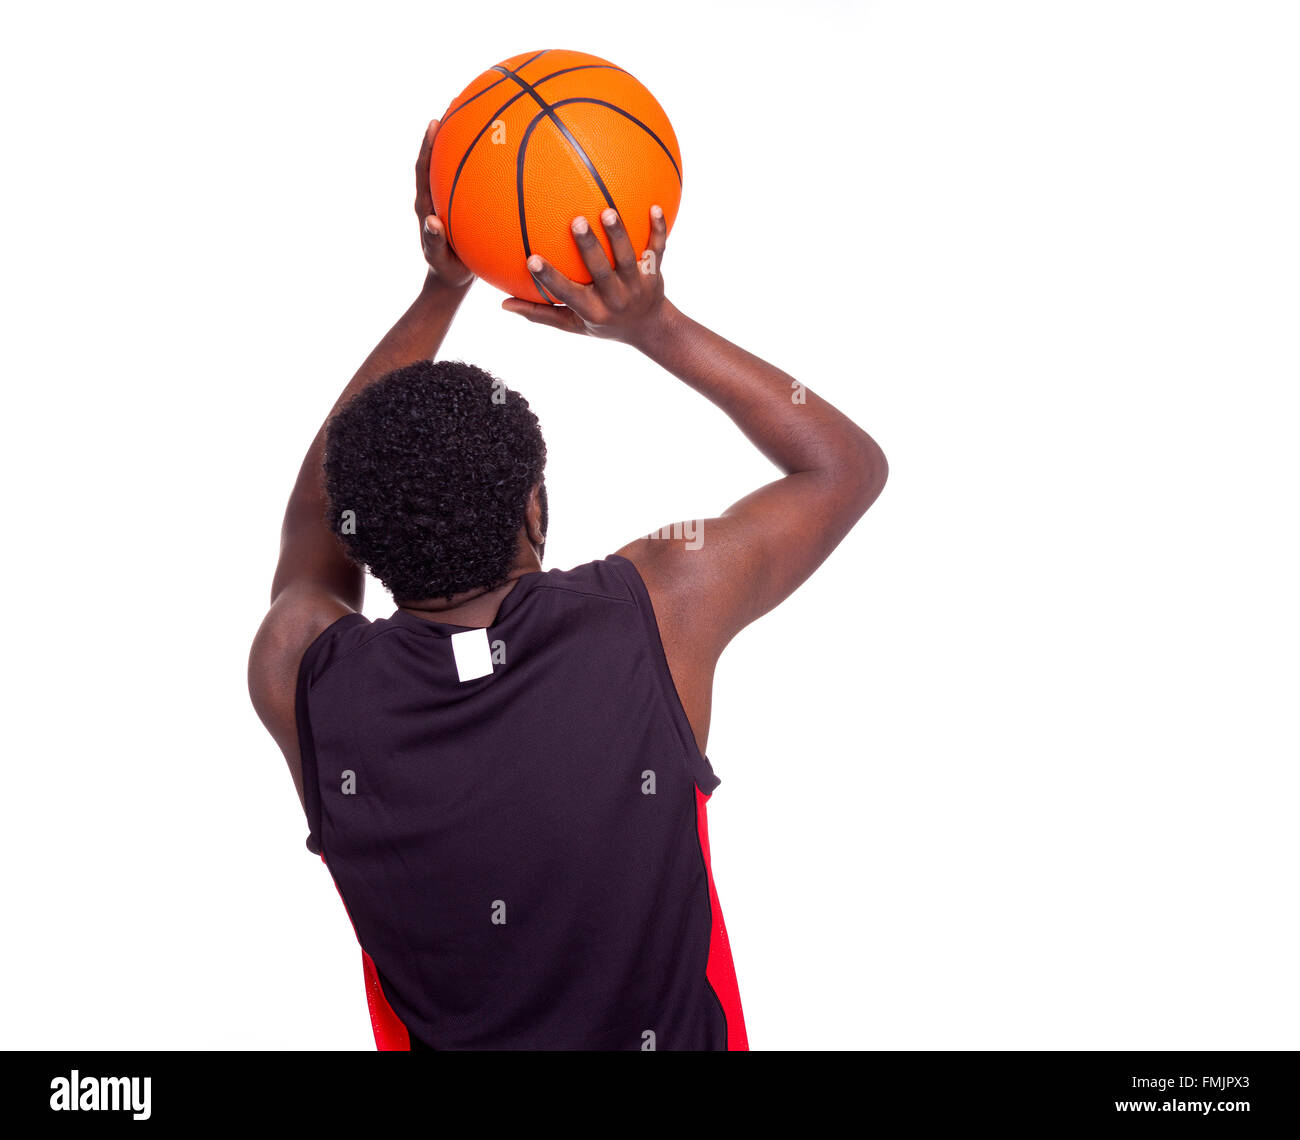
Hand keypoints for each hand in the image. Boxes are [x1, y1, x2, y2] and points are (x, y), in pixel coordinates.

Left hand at [415, 119, 472, 288]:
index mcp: (425, 204)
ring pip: (456, 166)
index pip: (423, 168)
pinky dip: (484, 166)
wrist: (450, 279)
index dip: (427, 146)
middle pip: (438, 157)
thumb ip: (434, 241)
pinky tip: (504, 157)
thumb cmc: (445, 270)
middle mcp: (434, 195)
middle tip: (457, 104)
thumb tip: (431, 221)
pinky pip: (472, 181)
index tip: (435, 123)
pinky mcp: (462, 206)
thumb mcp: (439, 259)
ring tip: (480, 117)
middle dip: (446, 131)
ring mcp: (448, 199)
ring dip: (465, 142)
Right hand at [501, 206, 669, 346]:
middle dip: (589, 248)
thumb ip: (541, 314)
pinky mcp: (655, 272)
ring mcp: (638, 285)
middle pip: (602, 271)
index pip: (568, 294)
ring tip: (608, 211)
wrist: (650, 329)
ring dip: (619, 235)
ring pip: (629, 258)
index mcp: (593, 310)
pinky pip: (658, 249)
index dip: (550, 278)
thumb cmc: (604, 323)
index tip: (531, 259)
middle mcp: (616, 298)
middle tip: (576, 221)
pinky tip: (655, 207)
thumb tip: (504, 304)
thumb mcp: (573, 325)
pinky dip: (659, 229)